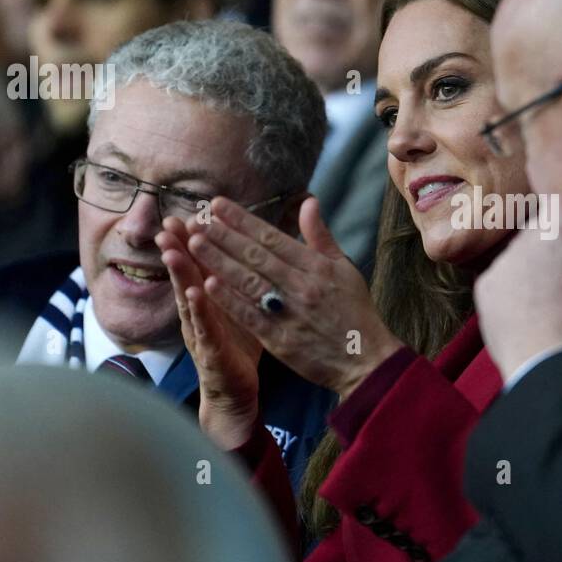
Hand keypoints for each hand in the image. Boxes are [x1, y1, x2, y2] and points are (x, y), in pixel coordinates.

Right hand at [157, 218, 263, 449]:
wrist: (238, 393)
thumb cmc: (239, 346)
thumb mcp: (242, 306)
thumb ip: (241, 278)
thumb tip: (251, 246)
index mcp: (210, 299)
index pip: (200, 263)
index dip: (194, 239)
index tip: (189, 211)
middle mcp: (198, 313)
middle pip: (187, 275)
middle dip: (177, 248)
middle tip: (168, 222)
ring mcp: (201, 332)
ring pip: (187, 297)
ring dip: (180, 273)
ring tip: (172, 250)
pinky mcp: (211, 352)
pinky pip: (203, 328)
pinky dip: (198, 310)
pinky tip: (193, 293)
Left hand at [186, 196, 403, 398]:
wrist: (366, 360)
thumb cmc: (355, 311)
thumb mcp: (345, 268)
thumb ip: (321, 235)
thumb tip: (308, 201)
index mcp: (317, 267)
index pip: (273, 238)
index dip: (244, 220)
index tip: (219, 205)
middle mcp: (302, 286)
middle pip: (256, 256)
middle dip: (224, 235)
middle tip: (198, 218)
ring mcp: (290, 313)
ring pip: (248, 282)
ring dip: (219, 262)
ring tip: (194, 244)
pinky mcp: (280, 340)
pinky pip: (250, 316)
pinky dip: (230, 300)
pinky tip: (207, 285)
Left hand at [475, 196, 561, 381]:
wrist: (547, 365)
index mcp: (557, 233)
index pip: (560, 202)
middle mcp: (522, 241)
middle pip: (537, 228)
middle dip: (551, 242)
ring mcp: (499, 264)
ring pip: (518, 253)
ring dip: (530, 265)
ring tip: (547, 300)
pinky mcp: (484, 287)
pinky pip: (501, 276)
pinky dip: (513, 287)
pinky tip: (528, 311)